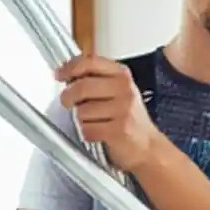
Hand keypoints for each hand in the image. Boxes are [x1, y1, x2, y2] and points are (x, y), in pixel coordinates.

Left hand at [56, 53, 163, 171]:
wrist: (148, 147)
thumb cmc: (129, 119)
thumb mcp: (118, 91)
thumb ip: (96, 79)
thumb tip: (67, 75)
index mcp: (122, 75)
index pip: (90, 62)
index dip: (70, 68)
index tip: (60, 74)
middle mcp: (124, 89)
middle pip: (82, 86)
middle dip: (68, 96)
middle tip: (67, 102)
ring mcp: (123, 110)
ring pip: (82, 110)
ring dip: (81, 119)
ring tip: (93, 121)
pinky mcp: (119, 130)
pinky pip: (87, 129)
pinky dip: (87, 133)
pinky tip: (97, 133)